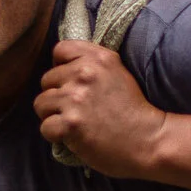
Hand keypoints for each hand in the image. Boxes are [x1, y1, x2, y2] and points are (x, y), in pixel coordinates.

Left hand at [34, 41, 169, 177]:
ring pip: (41, 104)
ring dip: (54, 116)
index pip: (60, 50)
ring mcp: (76, 98)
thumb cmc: (134, 111)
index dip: (61, 67)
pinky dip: (56, 136)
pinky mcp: (71, 124)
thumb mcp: (119, 73)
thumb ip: (92, 63)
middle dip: (57, 96)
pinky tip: (74, 137)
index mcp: (98, 58)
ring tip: (74, 124)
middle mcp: (85, 73)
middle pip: (46, 80)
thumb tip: (61, 64)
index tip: (71, 83)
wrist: (149, 140)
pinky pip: (45, 127)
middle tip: (77, 110)